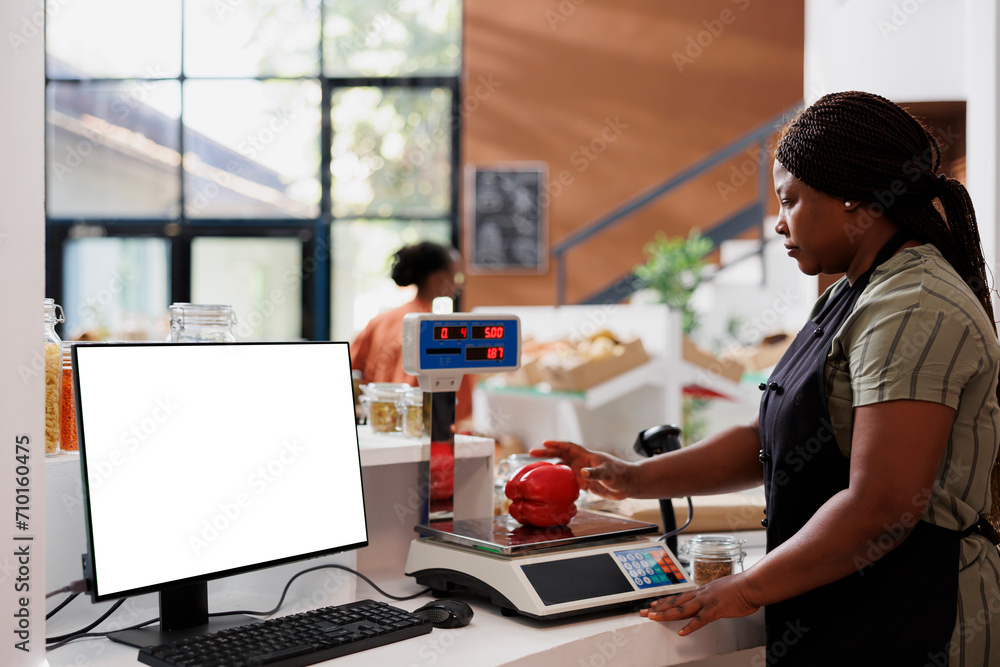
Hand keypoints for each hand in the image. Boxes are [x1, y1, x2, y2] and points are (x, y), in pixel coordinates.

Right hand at [529, 441, 639, 499]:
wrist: (629, 485)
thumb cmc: (621, 476)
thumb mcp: (609, 474)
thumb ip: (596, 473)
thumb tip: (583, 473)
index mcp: (587, 456)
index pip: (568, 447)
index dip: (556, 444)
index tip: (544, 443)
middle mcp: (582, 463)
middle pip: (560, 455)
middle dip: (546, 453)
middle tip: (531, 453)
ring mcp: (582, 473)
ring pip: (562, 468)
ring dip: (550, 467)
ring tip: (536, 470)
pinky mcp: (585, 483)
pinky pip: (567, 481)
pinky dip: (558, 482)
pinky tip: (550, 486)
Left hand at [640, 573, 759, 634]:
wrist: (751, 585)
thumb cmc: (740, 588)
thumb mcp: (721, 590)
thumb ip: (713, 596)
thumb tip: (711, 601)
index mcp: (702, 590)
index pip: (678, 597)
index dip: (664, 601)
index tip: (653, 605)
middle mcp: (700, 594)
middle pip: (674, 602)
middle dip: (658, 607)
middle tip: (644, 612)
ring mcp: (706, 601)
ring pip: (681, 609)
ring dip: (666, 614)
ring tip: (653, 618)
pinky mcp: (715, 609)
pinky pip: (700, 620)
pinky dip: (690, 626)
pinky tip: (682, 632)